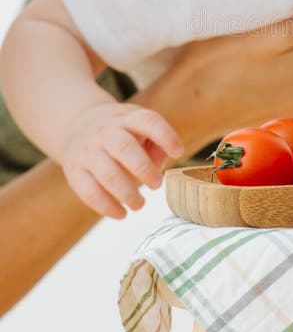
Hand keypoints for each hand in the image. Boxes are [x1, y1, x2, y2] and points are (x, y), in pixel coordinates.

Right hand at [61, 101, 183, 217]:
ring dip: (126, 193)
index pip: (148, 121)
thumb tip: (158, 165)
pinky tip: (122, 213)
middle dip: (144, 169)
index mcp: (127, 118)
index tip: (179, 152)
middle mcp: (105, 132)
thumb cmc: (122, 131)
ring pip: (106, 173)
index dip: (166, 136)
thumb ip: (156, 144)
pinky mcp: (75, 171)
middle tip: (157, 184)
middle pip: (124, 147)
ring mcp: (87, 151)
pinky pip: (89, 191)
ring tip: (140, 204)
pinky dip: (106, 206)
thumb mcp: (140, 127)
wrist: (78, 124)